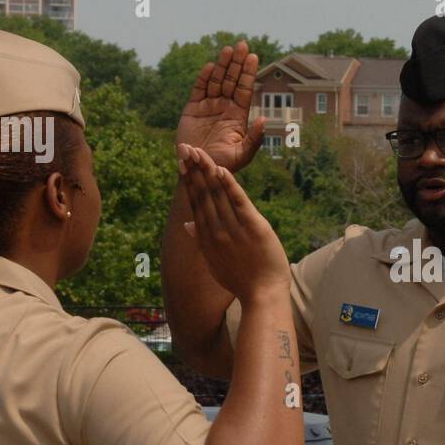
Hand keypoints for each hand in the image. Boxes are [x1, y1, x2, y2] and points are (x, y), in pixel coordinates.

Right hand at [176, 41, 266, 171]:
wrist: (198, 170)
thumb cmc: (223, 166)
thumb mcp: (242, 155)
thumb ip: (254, 139)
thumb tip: (264, 119)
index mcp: (238, 115)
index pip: (245, 90)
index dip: (249, 73)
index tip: (254, 57)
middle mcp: (224, 107)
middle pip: (232, 80)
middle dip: (237, 63)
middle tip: (243, 45)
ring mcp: (208, 106)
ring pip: (217, 81)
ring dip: (223, 65)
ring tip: (229, 49)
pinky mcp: (192, 109)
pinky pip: (198, 89)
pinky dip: (204, 78)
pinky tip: (211, 66)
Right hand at [178, 143, 290, 302]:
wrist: (262, 295)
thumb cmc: (242, 281)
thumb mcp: (215, 263)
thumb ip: (200, 241)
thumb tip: (187, 225)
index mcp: (206, 237)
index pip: (194, 203)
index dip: (188, 181)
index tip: (181, 164)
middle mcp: (216, 230)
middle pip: (202, 194)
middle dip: (193, 169)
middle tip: (184, 148)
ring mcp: (233, 228)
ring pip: (217, 194)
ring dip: (207, 170)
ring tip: (198, 151)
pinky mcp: (253, 227)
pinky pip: (238, 202)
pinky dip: (229, 185)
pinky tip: (220, 170)